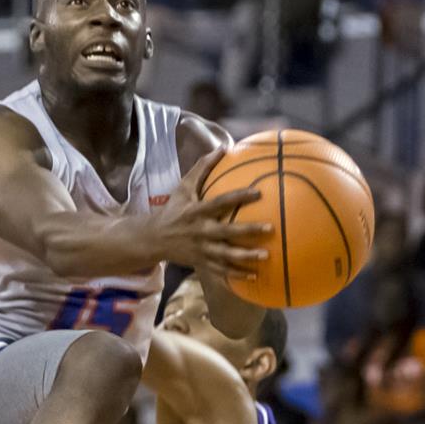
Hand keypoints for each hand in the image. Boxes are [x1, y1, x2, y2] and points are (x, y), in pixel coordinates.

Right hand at [148, 146, 270, 280]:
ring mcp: (200, 250)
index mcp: (196, 211)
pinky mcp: (201, 263)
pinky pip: (221, 271)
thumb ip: (202, 168)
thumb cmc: (174, 209)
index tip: (259, 192)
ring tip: (266, 256)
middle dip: (248, 231)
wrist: (154, 238)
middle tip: (270, 228)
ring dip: (246, 257)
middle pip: (226, 232)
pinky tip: (255, 276)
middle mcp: (199, 231)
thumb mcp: (183, 187)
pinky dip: (237, 274)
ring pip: (226, 256)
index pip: (219, 203)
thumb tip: (223, 147)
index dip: (238, 197)